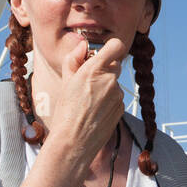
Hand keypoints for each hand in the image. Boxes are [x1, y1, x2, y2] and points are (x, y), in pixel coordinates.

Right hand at [44, 36, 128, 167]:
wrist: (74, 141)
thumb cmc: (66, 112)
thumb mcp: (65, 82)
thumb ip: (74, 60)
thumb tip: (83, 46)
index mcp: (94, 70)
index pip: (116, 46)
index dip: (111, 48)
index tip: (102, 53)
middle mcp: (110, 80)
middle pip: (115, 65)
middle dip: (104, 69)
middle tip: (88, 81)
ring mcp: (118, 95)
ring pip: (114, 83)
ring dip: (105, 87)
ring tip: (88, 102)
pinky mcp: (121, 108)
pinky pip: (116, 98)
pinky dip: (108, 101)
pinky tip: (95, 111)